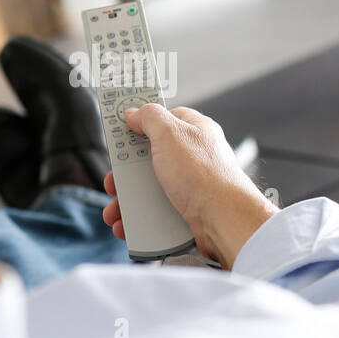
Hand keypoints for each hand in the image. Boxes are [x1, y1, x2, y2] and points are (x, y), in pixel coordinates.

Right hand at [102, 105, 277, 267]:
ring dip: (128, 200)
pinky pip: (157, 212)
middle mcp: (193, 157)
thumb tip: (135, 112)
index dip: (139, 124)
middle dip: (126, 172)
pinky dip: (140, 218)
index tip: (119, 132)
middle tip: (113, 180)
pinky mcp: (187, 211)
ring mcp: (190, 186)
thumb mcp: (170, 134)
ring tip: (115, 211)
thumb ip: (150, 117)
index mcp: (194, 131)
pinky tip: (128, 225)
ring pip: (151, 188)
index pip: (162, 120)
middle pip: (150, 158)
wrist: (225, 221)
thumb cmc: (205, 175)